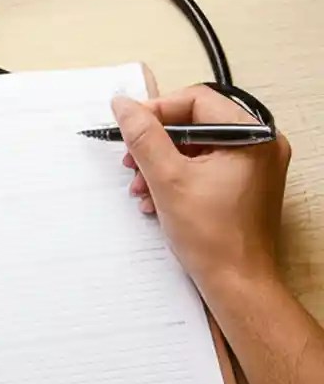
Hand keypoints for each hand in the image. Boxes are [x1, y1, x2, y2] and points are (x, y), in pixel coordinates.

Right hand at [110, 85, 290, 290]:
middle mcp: (260, 145)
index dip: (157, 111)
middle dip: (157, 143)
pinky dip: (177, 176)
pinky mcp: (244, 184)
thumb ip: (144, 137)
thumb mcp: (167, 179)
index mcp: (252, 136)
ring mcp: (254, 166)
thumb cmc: (215, 238)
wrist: (237, 282)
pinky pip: (205, 165)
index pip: (196, 100)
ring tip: (142, 186)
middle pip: (195, 123)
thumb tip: (124, 105)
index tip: (130, 127)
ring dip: (161, 163)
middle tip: (132, 161)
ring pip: (196, 146)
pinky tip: (156, 197)